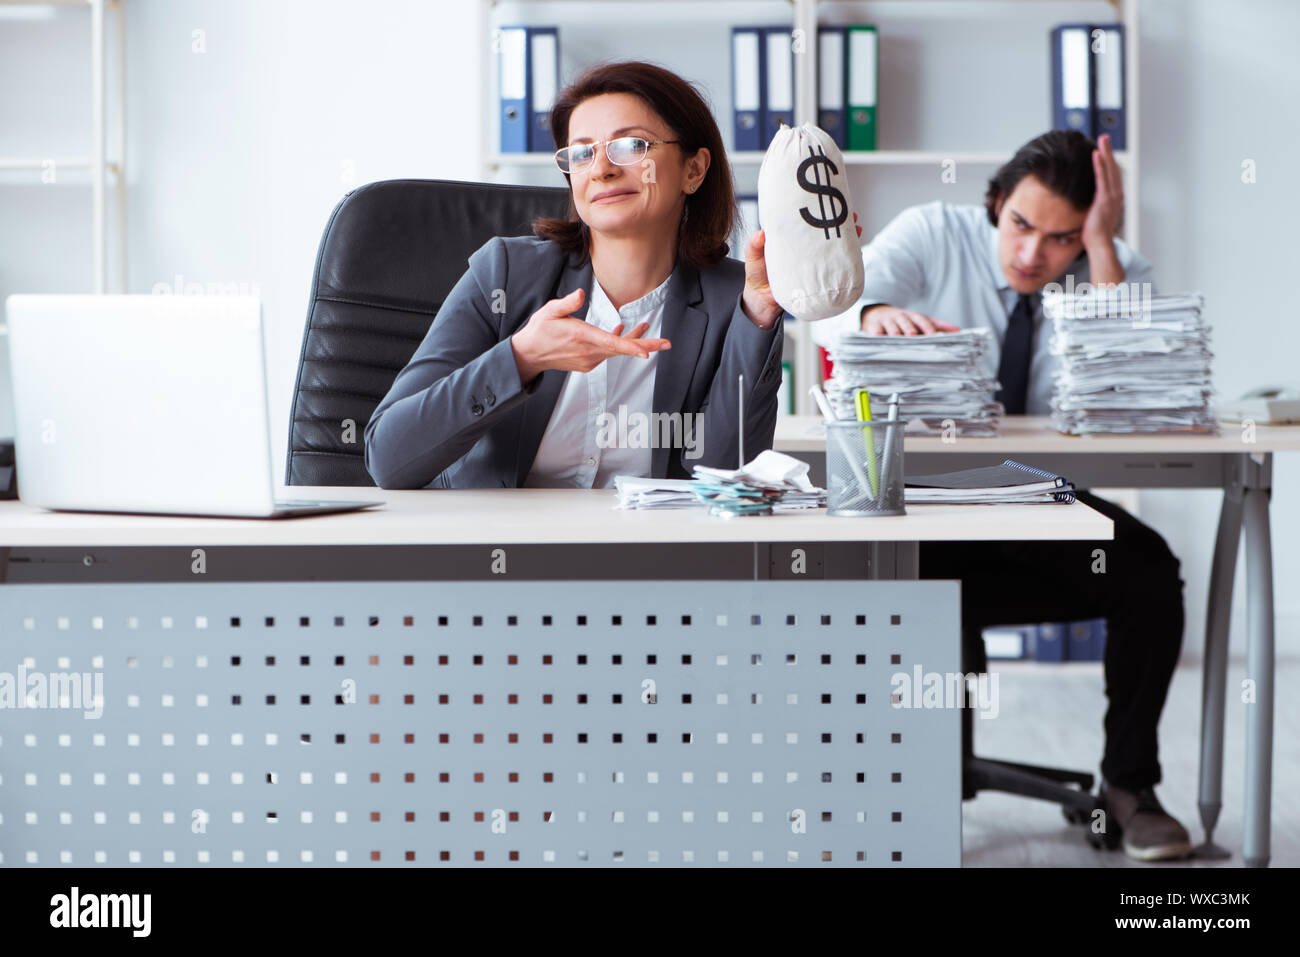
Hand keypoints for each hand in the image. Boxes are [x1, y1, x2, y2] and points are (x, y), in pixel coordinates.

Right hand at [510, 288, 669, 383]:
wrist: (529, 355)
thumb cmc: (539, 330)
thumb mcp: (549, 311)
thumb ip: (566, 303)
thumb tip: (580, 294)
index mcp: (582, 337)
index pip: (611, 345)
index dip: (631, 348)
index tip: (646, 353)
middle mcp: (589, 352)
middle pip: (622, 350)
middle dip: (646, 345)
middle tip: (667, 343)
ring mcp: (589, 360)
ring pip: (616, 351)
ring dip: (632, 340)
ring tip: (647, 326)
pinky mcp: (588, 362)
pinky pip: (608, 353)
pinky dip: (617, 343)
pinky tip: (621, 330)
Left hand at [739, 215, 864, 328]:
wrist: (761, 301)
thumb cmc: (757, 276)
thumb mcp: (753, 257)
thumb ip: (755, 246)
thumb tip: (761, 233)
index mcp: (793, 239)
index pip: (810, 221)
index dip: (822, 210)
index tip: (833, 199)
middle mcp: (806, 249)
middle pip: (827, 231)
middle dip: (843, 222)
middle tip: (853, 215)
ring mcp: (813, 263)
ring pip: (835, 248)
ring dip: (849, 240)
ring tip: (858, 231)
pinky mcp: (817, 279)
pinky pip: (836, 268)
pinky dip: (847, 262)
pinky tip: (856, 255)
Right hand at [861, 303, 959, 335]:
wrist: (877, 314)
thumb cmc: (903, 322)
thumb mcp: (919, 321)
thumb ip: (938, 325)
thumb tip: (958, 331)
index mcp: (913, 317)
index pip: (921, 320)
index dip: (926, 326)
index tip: (933, 334)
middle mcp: (900, 318)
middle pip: (906, 322)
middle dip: (909, 328)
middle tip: (913, 334)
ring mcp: (886, 321)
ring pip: (890, 325)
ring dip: (893, 330)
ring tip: (896, 335)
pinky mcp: (873, 326)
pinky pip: (874, 329)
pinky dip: (875, 332)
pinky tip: (876, 336)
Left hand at [1082, 133, 1123, 253]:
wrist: (1100, 246)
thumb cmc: (1094, 235)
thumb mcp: (1092, 216)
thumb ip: (1090, 206)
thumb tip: (1081, 203)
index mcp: (1113, 198)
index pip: (1112, 175)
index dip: (1108, 161)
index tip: (1103, 149)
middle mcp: (1116, 195)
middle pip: (1114, 167)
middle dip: (1109, 151)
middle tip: (1105, 137)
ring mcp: (1112, 197)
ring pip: (1110, 169)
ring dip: (1106, 153)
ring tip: (1102, 140)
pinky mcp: (1104, 200)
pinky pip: (1102, 179)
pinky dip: (1100, 166)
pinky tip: (1096, 154)